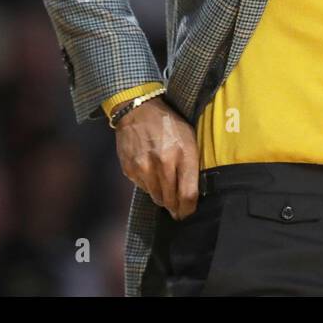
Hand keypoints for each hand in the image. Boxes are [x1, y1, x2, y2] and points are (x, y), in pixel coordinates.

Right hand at [114, 98, 199, 219]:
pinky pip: (142, 188)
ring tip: (164, 185)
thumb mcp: (189, 139)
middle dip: (175, 208)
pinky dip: (148, 185)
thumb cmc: (168, 124)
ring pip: (156, 197)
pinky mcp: (130, 169)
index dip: (189, 209)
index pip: (188, 194)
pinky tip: (150, 171)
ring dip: (162, 196)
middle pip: (170, 201)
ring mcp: (144, 167)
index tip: (188, 212)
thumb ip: (192, 165)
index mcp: (182, 154)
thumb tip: (192, 193)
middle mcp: (162, 163)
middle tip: (178, 209)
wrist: (138, 110)